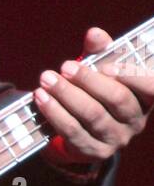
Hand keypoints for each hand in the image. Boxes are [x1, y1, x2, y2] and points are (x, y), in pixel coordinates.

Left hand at [33, 25, 153, 166]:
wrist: (83, 128)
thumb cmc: (98, 89)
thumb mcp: (102, 67)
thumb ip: (101, 50)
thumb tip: (94, 34)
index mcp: (145, 97)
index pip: (152, 87)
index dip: (131, 75)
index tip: (105, 65)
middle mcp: (136, 120)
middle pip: (117, 99)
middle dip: (88, 80)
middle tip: (65, 66)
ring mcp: (117, 139)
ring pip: (93, 115)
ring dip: (66, 95)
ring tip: (46, 79)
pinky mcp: (95, 152)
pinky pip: (73, 132)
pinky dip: (55, 113)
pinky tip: (41, 98)